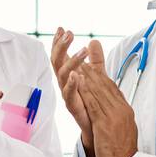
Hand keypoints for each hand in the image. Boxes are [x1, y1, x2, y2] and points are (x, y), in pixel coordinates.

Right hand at [51, 27, 93, 150]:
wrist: (98, 128)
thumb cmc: (94, 102)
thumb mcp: (97, 77)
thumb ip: (96, 60)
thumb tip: (94, 41)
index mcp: (69, 75)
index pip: (60, 55)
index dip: (59, 42)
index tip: (61, 28)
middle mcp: (65, 84)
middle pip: (57, 62)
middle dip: (61, 47)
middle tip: (68, 33)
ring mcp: (67, 95)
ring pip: (62, 75)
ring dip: (71, 62)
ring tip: (82, 50)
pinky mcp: (73, 107)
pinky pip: (69, 94)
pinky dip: (72, 84)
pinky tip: (76, 75)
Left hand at [75, 40, 137, 156]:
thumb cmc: (123, 151)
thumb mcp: (123, 129)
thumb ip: (116, 115)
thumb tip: (113, 107)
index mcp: (125, 110)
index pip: (112, 88)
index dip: (101, 75)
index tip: (92, 65)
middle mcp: (121, 110)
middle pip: (105, 86)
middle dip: (93, 71)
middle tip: (81, 58)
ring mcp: (114, 116)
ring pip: (99, 92)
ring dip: (87, 76)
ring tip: (77, 63)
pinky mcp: (105, 124)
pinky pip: (93, 104)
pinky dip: (86, 92)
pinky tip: (78, 82)